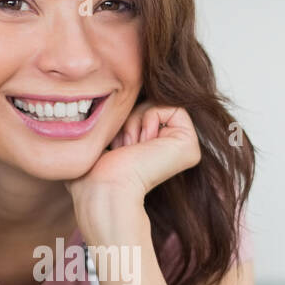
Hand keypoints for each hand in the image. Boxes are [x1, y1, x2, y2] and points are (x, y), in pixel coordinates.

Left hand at [66, 102, 200, 209]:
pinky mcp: (190, 145)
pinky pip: (172, 107)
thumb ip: (111, 119)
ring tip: (131, 149)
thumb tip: (101, 96)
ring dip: (135, 121)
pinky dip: (149, 118)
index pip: (137, 108)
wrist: (104, 188)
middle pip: (148, 102)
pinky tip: (143, 146)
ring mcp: (183, 148)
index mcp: (154, 150)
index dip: (121, 119)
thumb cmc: (94, 171)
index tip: (114, 146)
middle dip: (128, 118)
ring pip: (158, 103)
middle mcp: (171, 150)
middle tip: (123, 147)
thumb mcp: (102, 136)